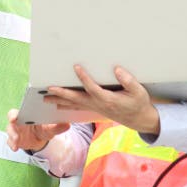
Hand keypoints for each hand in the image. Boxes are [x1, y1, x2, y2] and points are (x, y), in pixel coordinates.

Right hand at [6, 109, 69, 152]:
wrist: (40, 139)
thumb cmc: (43, 128)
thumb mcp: (50, 128)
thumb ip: (57, 126)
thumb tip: (67, 124)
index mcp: (26, 114)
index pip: (18, 111)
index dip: (15, 113)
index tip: (15, 116)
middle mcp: (19, 121)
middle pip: (11, 119)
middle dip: (12, 121)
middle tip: (14, 122)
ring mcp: (15, 131)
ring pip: (10, 131)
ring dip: (12, 135)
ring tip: (17, 140)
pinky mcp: (15, 141)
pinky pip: (10, 142)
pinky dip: (12, 145)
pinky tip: (15, 148)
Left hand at [46, 65, 160, 135]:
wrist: (140, 119)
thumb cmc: (139, 103)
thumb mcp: (139, 92)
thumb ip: (129, 81)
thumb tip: (117, 70)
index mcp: (108, 100)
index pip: (93, 88)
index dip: (84, 78)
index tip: (76, 67)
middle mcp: (99, 105)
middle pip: (77, 99)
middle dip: (62, 94)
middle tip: (49, 89)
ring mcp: (95, 108)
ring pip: (75, 104)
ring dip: (60, 101)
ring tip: (46, 98)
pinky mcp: (95, 109)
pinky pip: (77, 107)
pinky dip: (67, 105)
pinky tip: (58, 104)